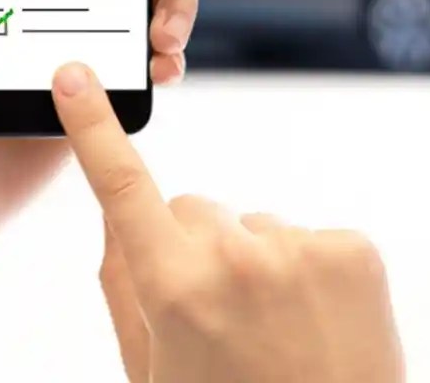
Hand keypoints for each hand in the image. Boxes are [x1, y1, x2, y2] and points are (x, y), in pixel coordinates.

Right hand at [51, 64, 405, 382]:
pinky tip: (317, 324)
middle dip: (194, 248)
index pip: (123, 189)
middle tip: (223, 321)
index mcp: (174, 289)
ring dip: (258, 264)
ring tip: (279, 334)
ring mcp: (300, 249)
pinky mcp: (354, 250)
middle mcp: (235, 257)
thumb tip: (112, 220)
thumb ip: (122, 290)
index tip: (75, 77)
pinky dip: (309, 272)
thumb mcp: (153, 371)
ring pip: (254, 225)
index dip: (93, 129)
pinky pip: (309, 237)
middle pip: (193, 210)